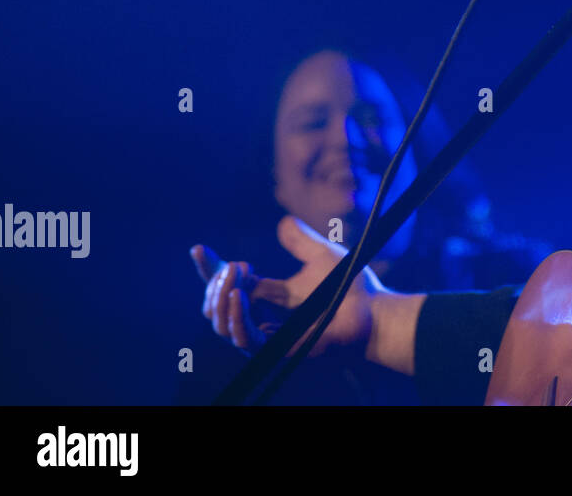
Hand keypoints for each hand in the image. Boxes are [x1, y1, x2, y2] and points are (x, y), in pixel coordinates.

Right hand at [190, 215, 382, 357]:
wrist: (372, 309)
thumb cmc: (350, 286)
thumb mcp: (320, 256)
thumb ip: (300, 241)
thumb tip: (283, 222)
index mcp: (269, 296)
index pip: (227, 284)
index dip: (210, 269)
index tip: (199, 249)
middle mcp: (263, 316)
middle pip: (217, 305)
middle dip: (216, 283)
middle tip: (234, 266)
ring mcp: (269, 335)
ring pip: (223, 324)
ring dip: (222, 299)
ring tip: (234, 278)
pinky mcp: (278, 349)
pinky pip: (245, 340)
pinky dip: (237, 319)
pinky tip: (237, 297)